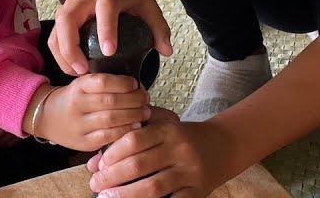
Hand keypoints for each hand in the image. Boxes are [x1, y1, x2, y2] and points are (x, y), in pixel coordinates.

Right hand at [38, 75, 152, 151]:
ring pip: (111, 120)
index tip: (136, 84)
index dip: (124, 83)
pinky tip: (135, 127)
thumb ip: (104, 83)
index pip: (104, 82)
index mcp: (78, 86)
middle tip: (145, 99)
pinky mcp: (83, 142)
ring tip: (145, 112)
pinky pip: (108, 137)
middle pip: (111, 101)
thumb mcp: (83, 84)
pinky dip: (125, 131)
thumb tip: (135, 86)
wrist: (48, 117)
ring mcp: (79, 125)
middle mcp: (77, 104)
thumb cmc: (74, 99)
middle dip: (134, 100)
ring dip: (134, 116)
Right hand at [50, 0, 172, 75]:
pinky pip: (54, 35)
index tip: (109, 51)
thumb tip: (167, 51)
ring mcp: (70, 4)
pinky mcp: (62, 16)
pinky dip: (58, 53)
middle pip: (69, 17)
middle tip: (83, 69)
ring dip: (62, 52)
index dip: (106, 28)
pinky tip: (70, 70)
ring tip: (76, 73)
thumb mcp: (146, 2)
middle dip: (71, 45)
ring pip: (57, 27)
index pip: (105, 7)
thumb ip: (158, 26)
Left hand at [88, 118, 239, 197]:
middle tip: (95, 185)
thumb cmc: (184, 138)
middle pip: (139, 164)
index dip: (113, 153)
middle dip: (112, 177)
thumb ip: (132, 136)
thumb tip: (95, 161)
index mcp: (170, 130)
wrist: (224, 146)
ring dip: (125, 195)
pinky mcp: (197, 192)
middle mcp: (180, 150)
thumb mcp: (163, 128)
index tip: (98, 165)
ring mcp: (190, 172)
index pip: (135, 139)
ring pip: (153, 187)